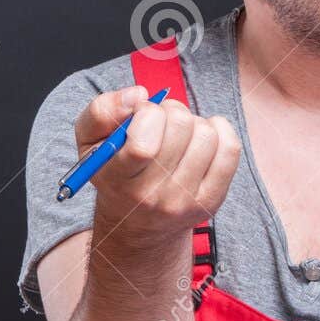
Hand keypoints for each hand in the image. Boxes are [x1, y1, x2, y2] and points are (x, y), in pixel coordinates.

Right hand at [74, 85, 240, 234]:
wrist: (136, 224)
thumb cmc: (113, 170)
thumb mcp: (89, 141)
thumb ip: (102, 111)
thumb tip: (139, 96)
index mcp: (118, 180)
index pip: (143, 146)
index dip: (148, 114)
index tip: (142, 113)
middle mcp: (152, 196)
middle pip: (180, 127)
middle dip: (171, 111)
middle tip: (161, 122)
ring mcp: (184, 201)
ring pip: (206, 135)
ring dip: (193, 124)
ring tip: (178, 135)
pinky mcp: (210, 201)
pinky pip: (230, 150)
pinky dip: (219, 131)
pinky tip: (200, 137)